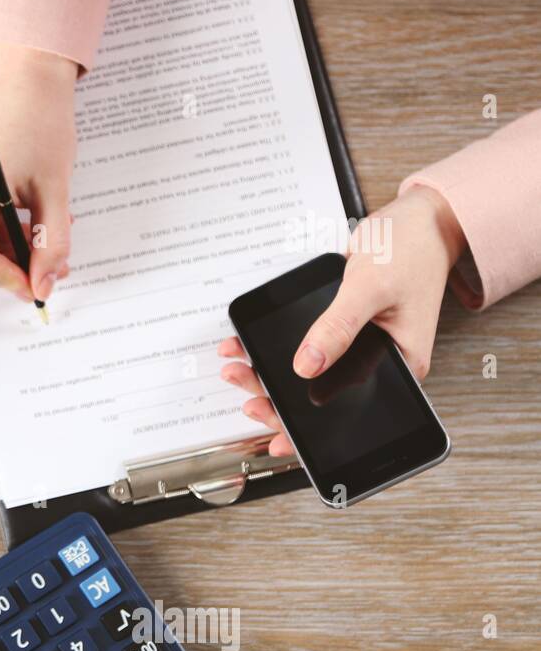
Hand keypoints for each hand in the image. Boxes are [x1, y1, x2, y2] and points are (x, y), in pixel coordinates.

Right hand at [0, 41, 77, 301]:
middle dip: (16, 267)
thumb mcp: (56, 189)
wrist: (29, 80)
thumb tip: (44, 284)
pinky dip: (7, 234)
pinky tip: (33, 220)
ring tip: (49, 233)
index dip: (10, 280)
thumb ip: (52, 243)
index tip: (40, 283)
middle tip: (54, 262)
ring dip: (14, 251)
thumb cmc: (41, 119)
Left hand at [219, 186, 467, 455]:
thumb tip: (307, 365)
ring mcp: (356, 348)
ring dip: (267, 373)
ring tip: (234, 367)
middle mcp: (376, 363)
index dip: (306, 426)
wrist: (416, 219)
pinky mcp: (340, 331)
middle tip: (240, 382)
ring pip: (307, 374)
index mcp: (398, 366)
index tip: (273, 431)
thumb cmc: (410, 249)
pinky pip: (304, 347)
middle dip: (276, 397)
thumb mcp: (370, 287)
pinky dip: (273, 349)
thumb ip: (339, 327)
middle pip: (320, 395)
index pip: (347, 408)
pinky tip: (245, 347)